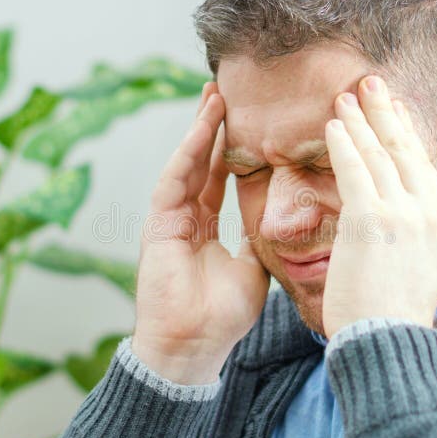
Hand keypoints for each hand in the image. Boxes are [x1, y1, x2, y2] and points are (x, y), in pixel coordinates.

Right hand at [132, 83, 269, 384]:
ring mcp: (170, 219)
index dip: (231, 150)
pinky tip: (203, 125)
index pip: (218, 179)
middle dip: (214, 128)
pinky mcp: (158, 223)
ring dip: (200, 129)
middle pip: (200, 162)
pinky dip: (189, 151)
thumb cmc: (222, 316)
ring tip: (215, 95)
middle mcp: (186, 218)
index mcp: (205, 229)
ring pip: (186, 163)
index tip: (249, 122)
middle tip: (227, 92)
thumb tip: (278, 218)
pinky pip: (175, 178)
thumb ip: (258, 239)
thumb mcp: (253, 269)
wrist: (195, 345)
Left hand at [322, 75, 436, 336]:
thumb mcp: (421, 265)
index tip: (394, 107)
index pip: (423, 163)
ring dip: (359, 120)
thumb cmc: (393, 312)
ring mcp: (403, 213)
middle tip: (371, 82)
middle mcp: (429, 210)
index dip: (406, 130)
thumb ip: (414, 231)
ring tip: (344, 98)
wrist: (386, 340)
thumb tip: (400, 212)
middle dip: (385, 111)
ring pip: (378, 153)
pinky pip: (355, 170)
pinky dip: (343, 143)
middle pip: (404, 148)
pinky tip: (332, 125)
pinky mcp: (372, 219)